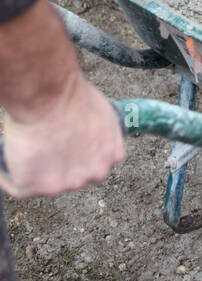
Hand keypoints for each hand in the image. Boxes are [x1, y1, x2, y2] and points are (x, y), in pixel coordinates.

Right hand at [0, 68, 124, 198]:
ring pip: (45, 183)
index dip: (80, 156)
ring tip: (23, 152)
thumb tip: (85, 133)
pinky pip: (16, 187)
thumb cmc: (70, 93)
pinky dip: (7, 177)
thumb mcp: (100, 109)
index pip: (96, 164)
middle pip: (73, 177)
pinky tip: (3, 168)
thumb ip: (98, 130)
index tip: (68, 148)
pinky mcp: (33, 187)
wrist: (47, 95)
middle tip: (44, 149)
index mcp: (111, 156)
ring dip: (36, 172)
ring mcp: (63, 185)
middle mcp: (92, 175)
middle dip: (60, 166)